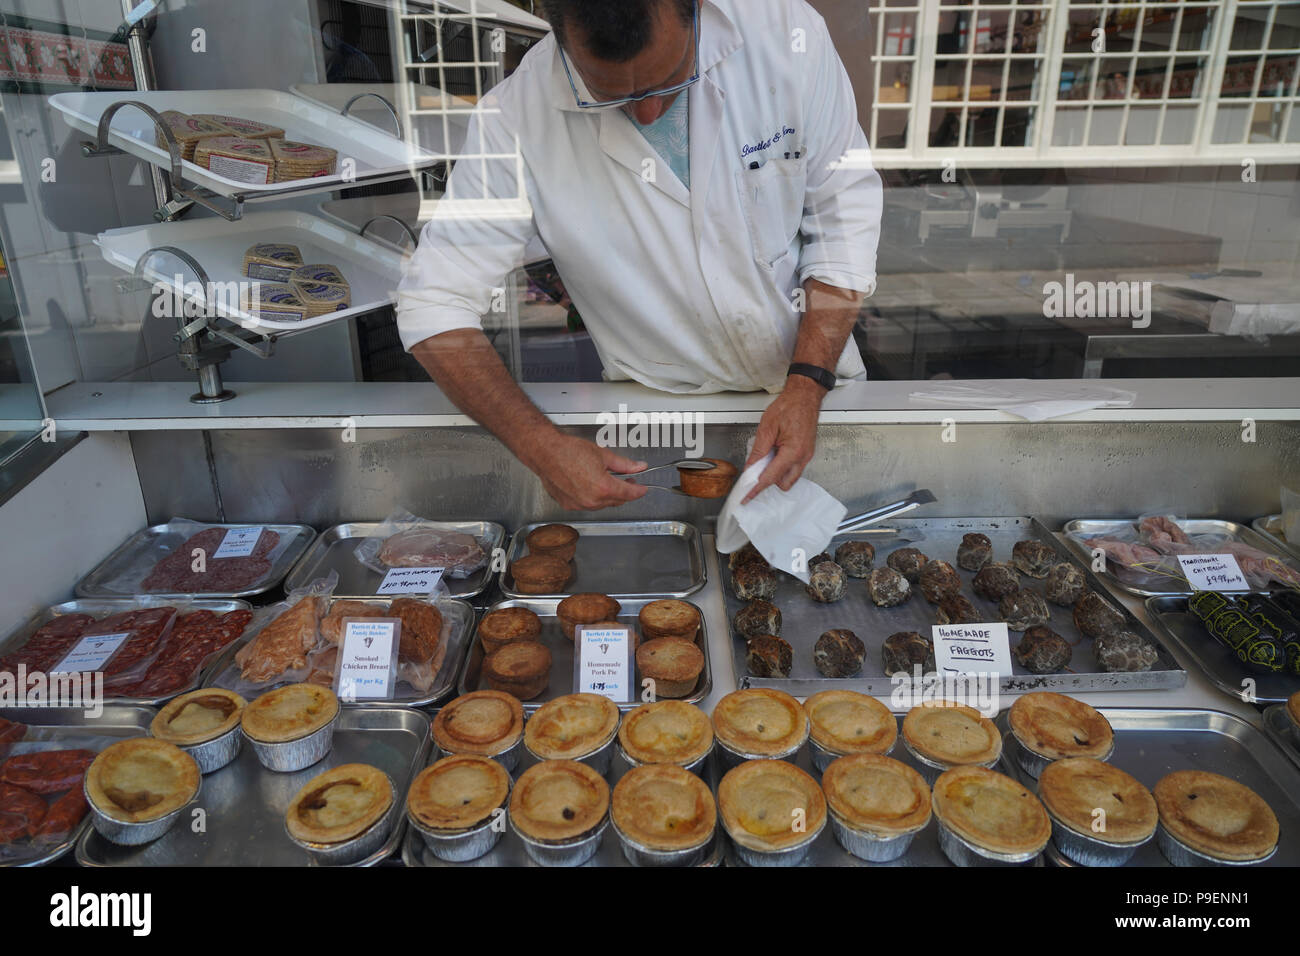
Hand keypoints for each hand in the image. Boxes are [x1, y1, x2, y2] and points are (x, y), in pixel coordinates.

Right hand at [526, 434, 649, 510]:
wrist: (545, 452)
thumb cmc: (568, 451)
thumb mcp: (603, 455)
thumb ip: (624, 464)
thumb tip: (638, 467)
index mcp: (603, 487)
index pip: (629, 494)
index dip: (638, 490)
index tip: (642, 488)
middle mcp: (591, 500)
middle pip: (616, 501)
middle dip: (624, 492)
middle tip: (627, 480)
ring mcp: (579, 504)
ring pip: (602, 505)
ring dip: (608, 495)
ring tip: (607, 480)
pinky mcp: (569, 505)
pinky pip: (587, 505)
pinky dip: (593, 497)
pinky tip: (591, 485)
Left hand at [743, 378, 822, 502]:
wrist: (805, 396)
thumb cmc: (790, 406)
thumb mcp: (767, 428)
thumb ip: (758, 451)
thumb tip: (750, 467)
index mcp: (793, 452)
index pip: (771, 477)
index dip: (757, 489)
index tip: (747, 497)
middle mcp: (803, 457)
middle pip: (783, 483)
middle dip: (769, 481)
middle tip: (754, 472)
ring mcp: (806, 455)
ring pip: (789, 477)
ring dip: (776, 473)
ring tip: (765, 458)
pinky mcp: (806, 452)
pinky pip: (793, 467)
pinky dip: (782, 465)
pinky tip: (773, 454)